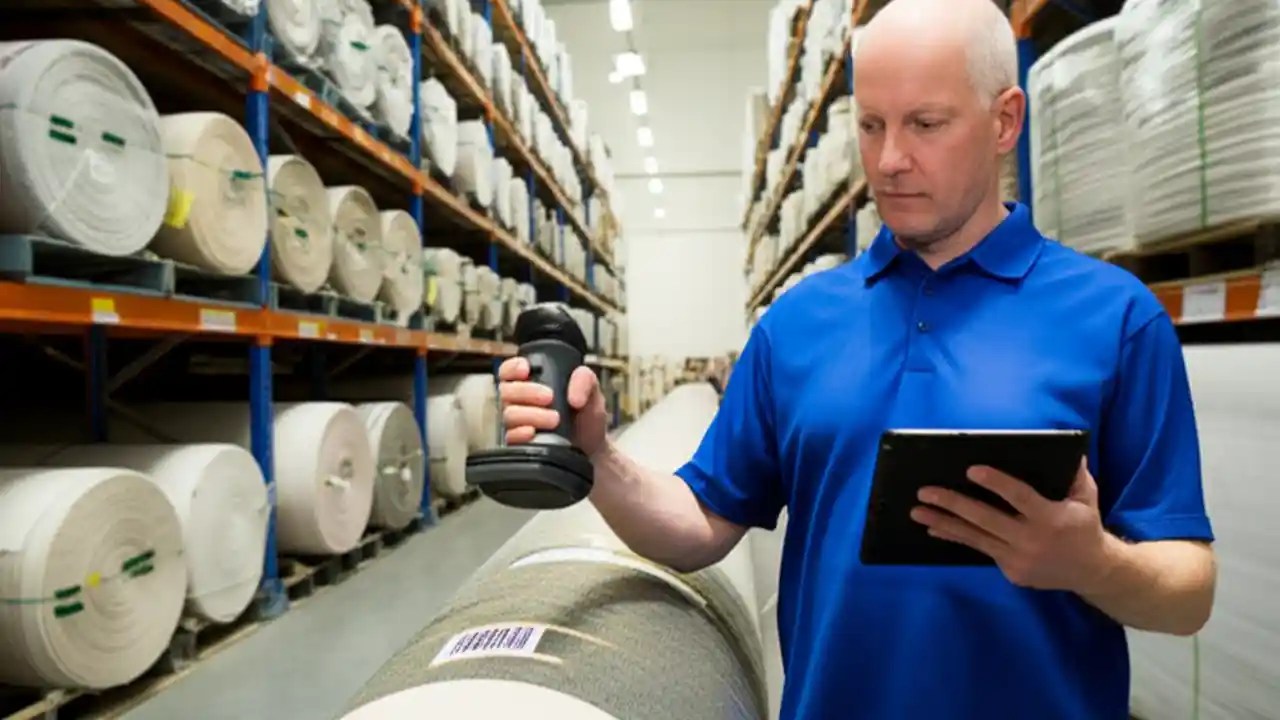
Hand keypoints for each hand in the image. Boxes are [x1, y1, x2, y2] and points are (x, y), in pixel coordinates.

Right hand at [497, 357, 608, 456]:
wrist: (592, 446)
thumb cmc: (586, 416)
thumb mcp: (592, 391)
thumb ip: (585, 380)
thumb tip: (574, 397)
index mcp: (533, 382)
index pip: (510, 370)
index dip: (513, 367)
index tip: (526, 370)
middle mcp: (521, 400)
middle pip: (507, 390)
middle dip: (527, 391)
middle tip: (550, 397)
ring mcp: (519, 422)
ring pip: (510, 414)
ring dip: (532, 414)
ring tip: (555, 419)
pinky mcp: (519, 442)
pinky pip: (511, 436)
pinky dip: (521, 433)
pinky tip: (533, 432)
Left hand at [910, 459, 1114, 592]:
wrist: (1091, 571)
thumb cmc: (1084, 525)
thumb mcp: (1086, 497)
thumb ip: (1075, 474)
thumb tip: (1068, 448)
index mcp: (1051, 517)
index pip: (1019, 497)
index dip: (996, 483)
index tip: (971, 470)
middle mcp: (1032, 539)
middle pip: (986, 519)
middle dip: (953, 503)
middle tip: (925, 490)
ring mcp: (1019, 559)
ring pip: (975, 537)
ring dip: (943, 522)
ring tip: (917, 511)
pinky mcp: (1011, 571)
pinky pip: (979, 550)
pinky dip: (956, 538)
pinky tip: (934, 529)